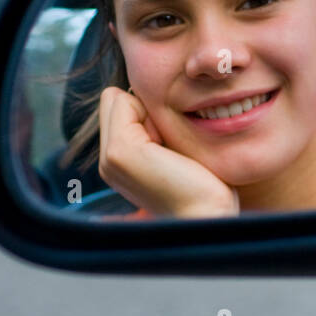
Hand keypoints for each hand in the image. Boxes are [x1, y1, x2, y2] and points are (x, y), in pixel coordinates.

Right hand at [98, 86, 239, 218]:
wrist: (209, 218)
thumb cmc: (205, 188)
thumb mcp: (176, 153)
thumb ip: (157, 131)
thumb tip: (149, 97)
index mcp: (118, 164)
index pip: (118, 107)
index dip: (148, 114)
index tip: (172, 146)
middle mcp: (106, 162)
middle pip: (115, 101)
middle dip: (146, 111)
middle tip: (172, 147)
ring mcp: (110, 159)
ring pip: (119, 100)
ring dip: (151, 114)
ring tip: (171, 151)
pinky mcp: (120, 152)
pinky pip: (126, 101)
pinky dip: (152, 114)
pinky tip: (169, 149)